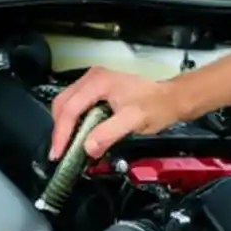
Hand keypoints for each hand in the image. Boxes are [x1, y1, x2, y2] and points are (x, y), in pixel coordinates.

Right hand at [49, 67, 184, 158]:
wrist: (171, 99)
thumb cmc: (156, 106)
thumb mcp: (133, 121)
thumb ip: (109, 133)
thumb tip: (88, 147)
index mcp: (98, 82)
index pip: (70, 108)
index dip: (62, 133)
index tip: (59, 153)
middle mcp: (92, 78)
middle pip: (63, 104)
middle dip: (59, 130)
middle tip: (60, 152)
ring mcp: (93, 82)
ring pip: (66, 104)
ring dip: (64, 126)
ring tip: (66, 146)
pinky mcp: (96, 89)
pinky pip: (75, 105)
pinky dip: (72, 121)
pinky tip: (76, 135)